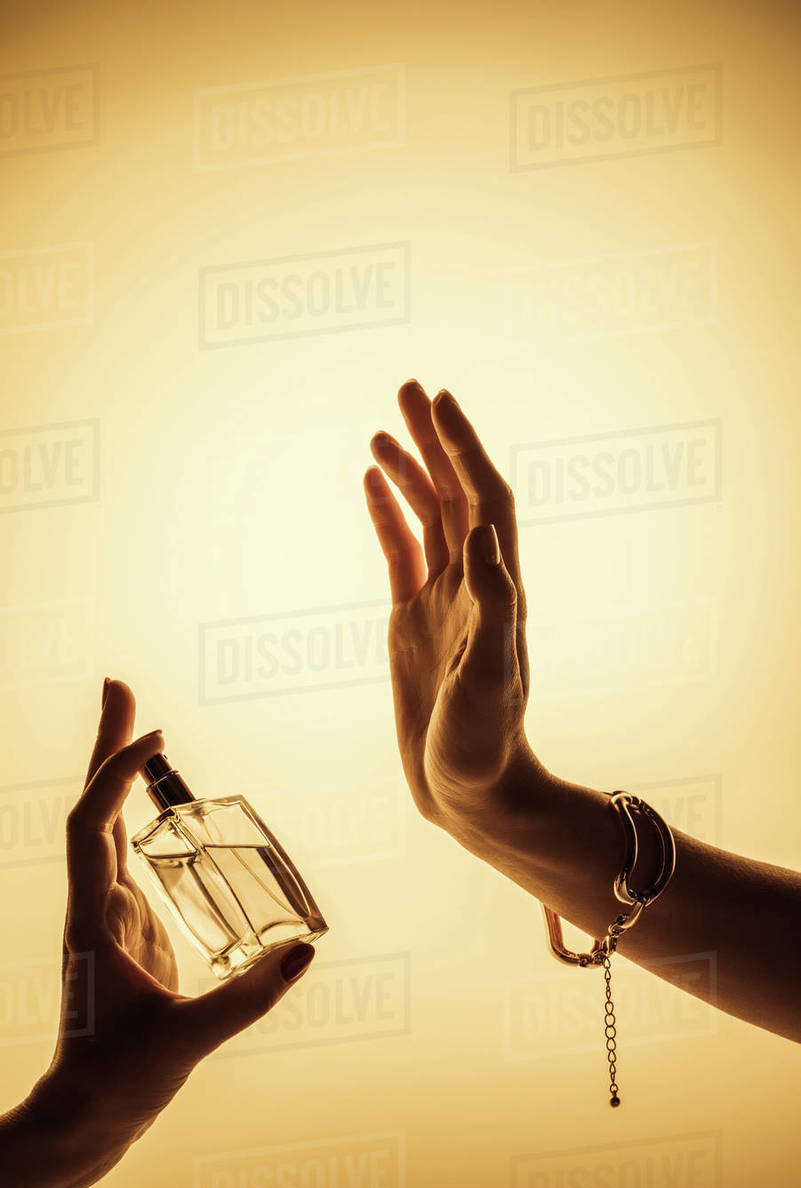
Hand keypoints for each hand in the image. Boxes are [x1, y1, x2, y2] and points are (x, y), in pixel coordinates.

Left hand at [14, 680, 314, 1187]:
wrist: (89, 1108)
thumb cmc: (122, 1079)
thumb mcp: (187, 1042)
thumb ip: (248, 1001)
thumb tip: (307, 953)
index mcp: (96, 920)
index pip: (92, 827)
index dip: (116, 776)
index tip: (157, 739)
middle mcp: (96, 902)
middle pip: (92, 806)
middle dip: (108, 745)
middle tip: (119, 684)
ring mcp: (108, 907)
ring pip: (105, 821)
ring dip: (120, 767)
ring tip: (144, 720)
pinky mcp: (126, 919)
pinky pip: (123, 845)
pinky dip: (135, 804)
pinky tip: (155, 791)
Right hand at [364, 381, 546, 852]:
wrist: (467, 790)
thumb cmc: (484, 745)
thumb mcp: (491, 679)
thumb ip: (492, 608)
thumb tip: (485, 535)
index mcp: (497, 589)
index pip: (484, 500)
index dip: (463, 449)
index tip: (438, 403)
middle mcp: (473, 583)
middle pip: (455, 494)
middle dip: (435, 440)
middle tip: (409, 389)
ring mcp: (441, 599)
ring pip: (426, 517)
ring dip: (410, 470)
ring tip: (383, 429)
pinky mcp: (412, 620)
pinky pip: (400, 552)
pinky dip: (388, 514)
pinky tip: (372, 484)